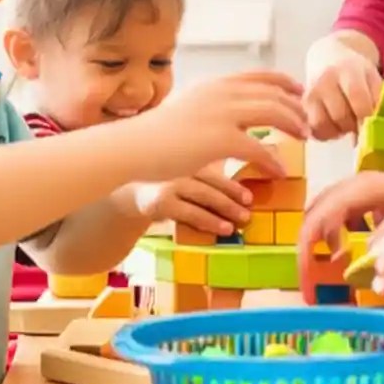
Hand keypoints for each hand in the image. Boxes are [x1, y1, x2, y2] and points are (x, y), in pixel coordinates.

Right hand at [134, 71, 308, 181]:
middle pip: (273, 94)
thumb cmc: (159, 133)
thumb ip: (214, 105)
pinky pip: (259, 148)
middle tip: (308, 123)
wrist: (135, 146)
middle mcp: (223, 93)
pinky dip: (272, 159)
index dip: (285, 82)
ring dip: (293, 126)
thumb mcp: (191, 107)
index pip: (260, 76)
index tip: (300, 91)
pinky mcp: (219, 140)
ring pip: (273, 114)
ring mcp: (222, 114)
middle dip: (295, 108)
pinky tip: (278, 170)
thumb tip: (234, 109)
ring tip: (303, 139)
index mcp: (217, 85)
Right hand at [136, 164, 251, 235]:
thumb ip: (210, 176)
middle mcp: (180, 165)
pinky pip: (189, 212)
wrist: (133, 192)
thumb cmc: (169, 181)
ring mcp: (169, 182)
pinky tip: (222, 228)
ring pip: (203, 196)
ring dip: (224, 210)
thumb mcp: (188, 172)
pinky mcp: (161, 202)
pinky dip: (208, 221)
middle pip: (211, 183)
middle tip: (248, 213)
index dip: (233, 185)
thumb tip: (246, 193)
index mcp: (190, 154)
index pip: (215, 170)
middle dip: (232, 199)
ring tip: (241, 221)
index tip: (250, 199)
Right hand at [304, 43, 381, 140]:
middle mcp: (326, 79)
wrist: (328, 56)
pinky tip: (335, 124)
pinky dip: (327, 132)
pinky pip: (314, 128)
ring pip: (323, 124)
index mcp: (348, 70)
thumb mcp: (372, 77)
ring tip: (347, 123)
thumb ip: (379, 100)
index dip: (367, 117)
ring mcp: (311, 92)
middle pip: (340, 115)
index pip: (357, 97)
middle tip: (361, 124)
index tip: (375, 128)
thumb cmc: (356, 72)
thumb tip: (380, 132)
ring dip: (339, 131)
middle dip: (354, 126)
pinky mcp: (303, 104)